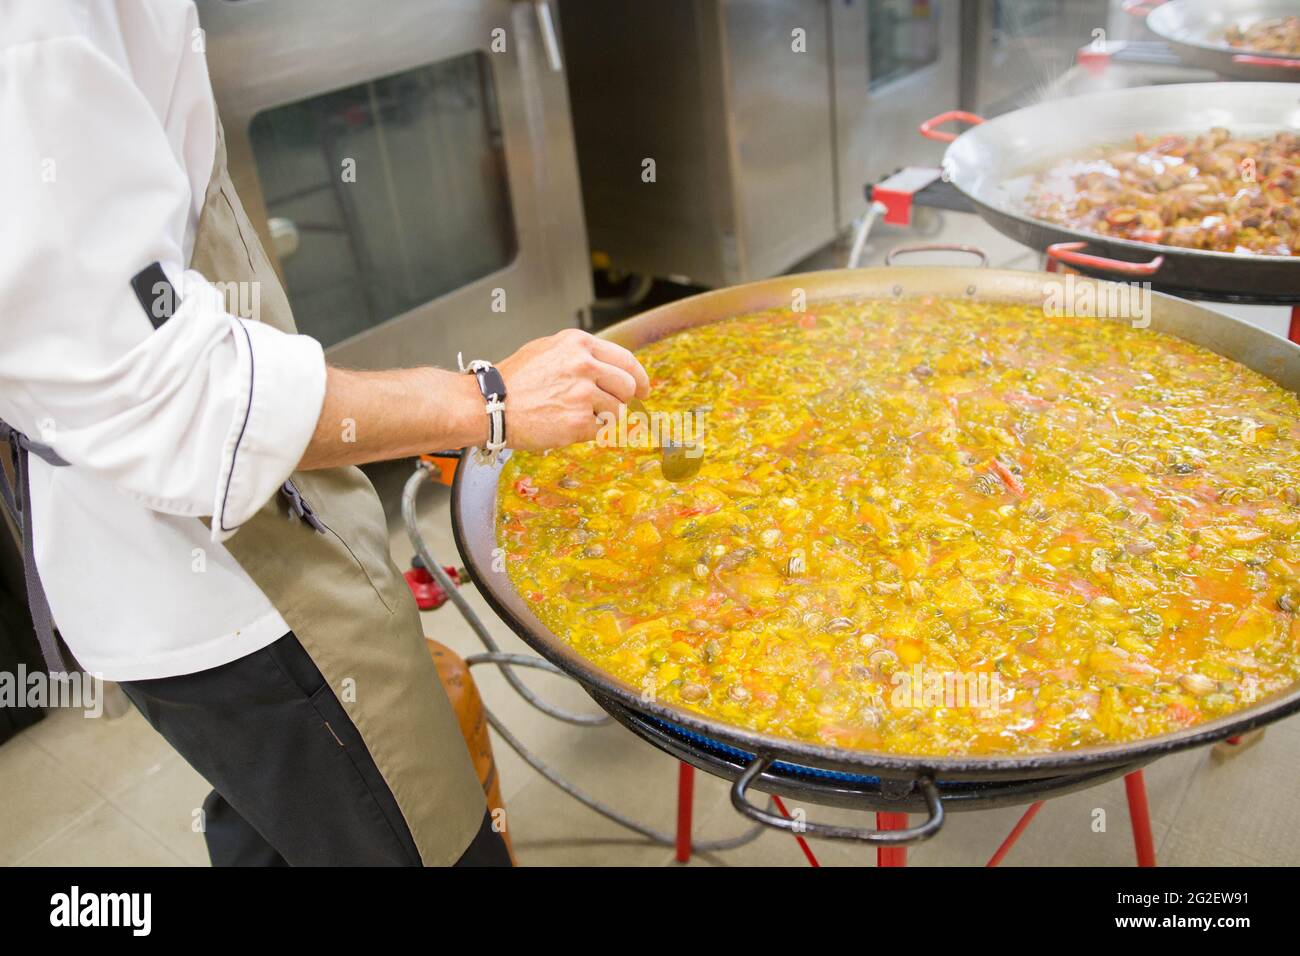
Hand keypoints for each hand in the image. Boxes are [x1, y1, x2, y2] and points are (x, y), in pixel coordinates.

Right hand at [496, 328, 649, 450]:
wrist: (490, 405)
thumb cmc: (513, 381)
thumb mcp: (547, 350)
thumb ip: (579, 354)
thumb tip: (608, 367)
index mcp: (579, 344)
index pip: (625, 359)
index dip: (639, 377)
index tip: (643, 389)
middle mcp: (585, 365)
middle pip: (628, 386)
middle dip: (621, 399)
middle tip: (607, 408)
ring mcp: (583, 394)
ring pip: (617, 411)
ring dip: (602, 418)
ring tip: (574, 416)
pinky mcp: (579, 422)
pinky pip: (601, 430)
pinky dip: (589, 432)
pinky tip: (566, 426)